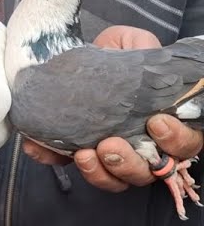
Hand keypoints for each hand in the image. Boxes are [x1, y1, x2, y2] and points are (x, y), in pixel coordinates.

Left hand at [25, 26, 202, 190]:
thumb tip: (144, 56)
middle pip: (148, 173)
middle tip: (110, 145)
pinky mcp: (80, 156)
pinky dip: (52, 159)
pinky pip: (66, 167)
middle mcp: (144, 147)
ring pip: (114, 181)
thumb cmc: (118, 55)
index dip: (176, 140)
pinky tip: (40, 148)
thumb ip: (143, 49)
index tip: (155, 122)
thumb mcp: (133, 44)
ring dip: (99, 172)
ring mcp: (112, 156)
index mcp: (167, 124)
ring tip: (84, 153)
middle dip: (129, 163)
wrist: (80, 57)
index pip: (184, 145)